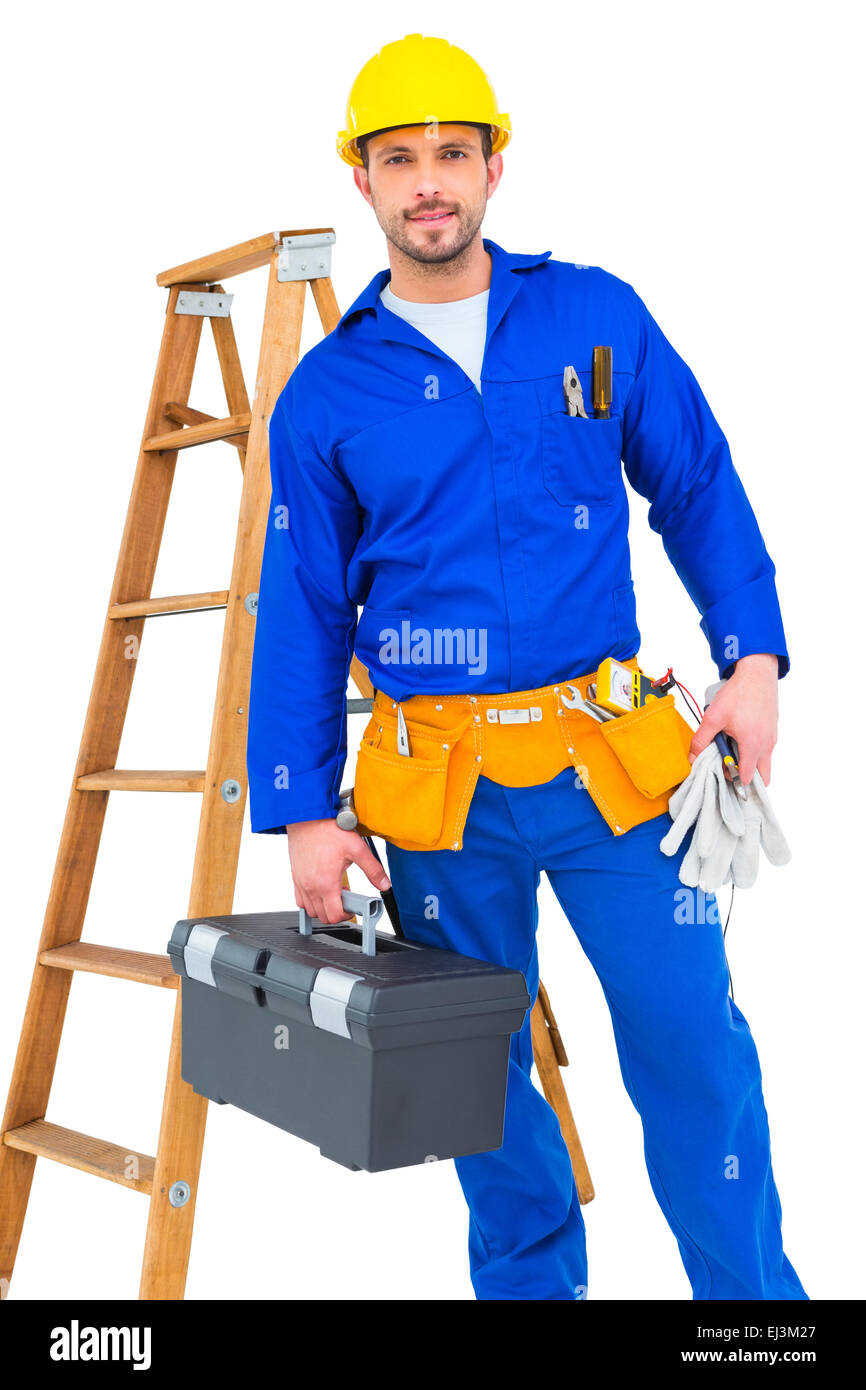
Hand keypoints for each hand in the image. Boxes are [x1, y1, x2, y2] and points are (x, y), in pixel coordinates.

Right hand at [286, 818, 391, 924]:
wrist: (307, 817)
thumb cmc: (327, 830)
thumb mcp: (357, 848)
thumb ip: (373, 869)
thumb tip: (384, 884)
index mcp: (326, 883)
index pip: (334, 916)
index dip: (347, 915)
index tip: (353, 906)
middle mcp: (310, 887)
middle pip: (322, 917)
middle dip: (337, 912)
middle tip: (347, 897)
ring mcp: (300, 883)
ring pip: (310, 910)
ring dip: (323, 907)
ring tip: (335, 892)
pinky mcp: (295, 877)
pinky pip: (299, 900)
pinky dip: (310, 901)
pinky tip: (321, 888)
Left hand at [688, 652, 778, 785]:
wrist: (756, 673)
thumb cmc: (738, 693)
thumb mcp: (713, 717)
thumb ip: (701, 740)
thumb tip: (692, 757)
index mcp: (752, 745)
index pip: (746, 778)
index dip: (732, 778)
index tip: (721, 771)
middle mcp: (766, 745)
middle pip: (762, 777)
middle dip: (746, 778)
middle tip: (729, 766)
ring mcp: (772, 738)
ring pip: (764, 763)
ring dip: (749, 762)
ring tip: (731, 748)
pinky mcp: (773, 730)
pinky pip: (766, 750)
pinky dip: (755, 751)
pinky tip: (739, 737)